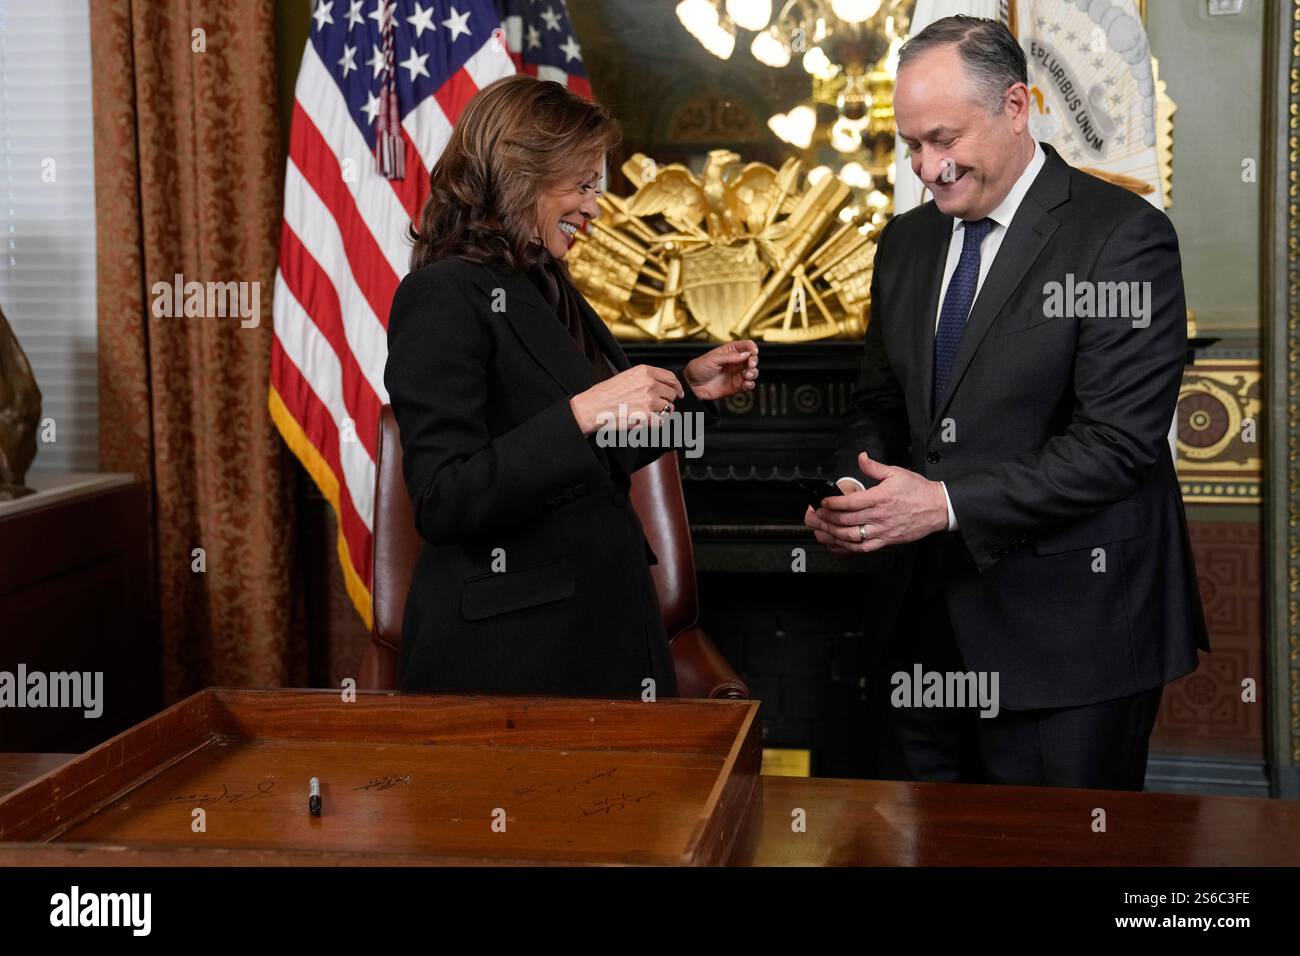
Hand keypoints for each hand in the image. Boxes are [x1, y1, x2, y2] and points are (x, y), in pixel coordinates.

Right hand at [569, 364, 683, 435]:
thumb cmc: (604, 394)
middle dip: (668, 401)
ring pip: (668, 408)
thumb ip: (644, 379)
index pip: (670, 377)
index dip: (676, 386)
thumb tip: (660, 386)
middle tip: (660, 406)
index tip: (678, 393)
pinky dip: (656, 424)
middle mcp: (649, 384)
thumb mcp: (626, 377)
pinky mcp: (646, 416)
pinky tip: (645, 422)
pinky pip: (661, 422)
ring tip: (649, 414)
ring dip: (662, 413)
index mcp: (644, 371)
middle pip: (672, 393)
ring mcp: (649, 400)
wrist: (592, 407)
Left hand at [682, 340, 758, 400]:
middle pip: (752, 358)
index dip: (751, 347)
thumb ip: (730, 357)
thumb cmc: (698, 369)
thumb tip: (745, 354)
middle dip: (754, 361)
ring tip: (747, 375)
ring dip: (753, 373)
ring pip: (753, 372)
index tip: (753, 352)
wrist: (692, 385)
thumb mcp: (713, 359)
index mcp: (729, 351)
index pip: (745, 346)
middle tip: (750, 364)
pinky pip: (749, 385)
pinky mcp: (736, 386)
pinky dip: (751, 384)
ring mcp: (736, 374)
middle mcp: (735, 362)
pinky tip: (746, 383)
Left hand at [804, 452, 947, 553]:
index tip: (822, 502)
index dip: (832, 503)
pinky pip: (863, 548)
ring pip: (851, 537)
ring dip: (832, 534)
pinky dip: (847, 548)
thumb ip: (874, 467)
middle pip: (846, 520)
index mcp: (880, 498)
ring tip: (820, 530)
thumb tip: (861, 458)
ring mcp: (882, 531)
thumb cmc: (919, 491)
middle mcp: (879, 516)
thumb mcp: (896, 472)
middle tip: (814, 516)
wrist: (938, 508)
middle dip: (826, 519)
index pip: (849, 502)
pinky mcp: (886, 541)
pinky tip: (836, 545)